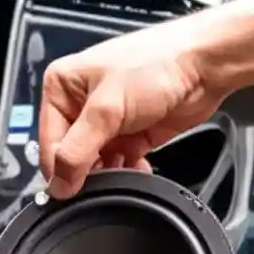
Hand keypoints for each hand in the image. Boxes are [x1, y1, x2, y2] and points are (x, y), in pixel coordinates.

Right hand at [38, 19, 228, 198]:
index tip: (72, 189)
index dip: (60, 168)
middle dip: (87, 170)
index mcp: (63, 86)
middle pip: (70, 154)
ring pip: (95, 162)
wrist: (204, 65)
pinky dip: (128, 172)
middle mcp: (81, 102)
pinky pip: (119, 163)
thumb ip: (78, 150)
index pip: (48, 140)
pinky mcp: (130, 133)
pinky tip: (138, 169)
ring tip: (123, 169)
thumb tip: (58, 183)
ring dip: (109, 173)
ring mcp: (107, 120)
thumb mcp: (107, 109)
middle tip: (102, 180)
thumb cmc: (157, 64)